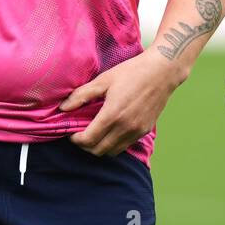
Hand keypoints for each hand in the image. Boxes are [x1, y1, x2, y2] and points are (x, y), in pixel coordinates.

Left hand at [59, 52, 186, 156]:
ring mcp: (136, 131)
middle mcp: (125, 127)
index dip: (76, 139)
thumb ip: (81, 95)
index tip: (71, 132)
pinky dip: (114, 144)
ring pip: (112, 152)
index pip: (88, 140)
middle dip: (85, 145)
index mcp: (112, 114)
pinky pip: (125, 146)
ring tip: (94, 133)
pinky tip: (110, 130)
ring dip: (100, 147)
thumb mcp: (103, 80)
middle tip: (80, 134)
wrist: (162, 72)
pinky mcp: (144, 131)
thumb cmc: (132, 72)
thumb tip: (62, 108)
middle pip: (98, 150)